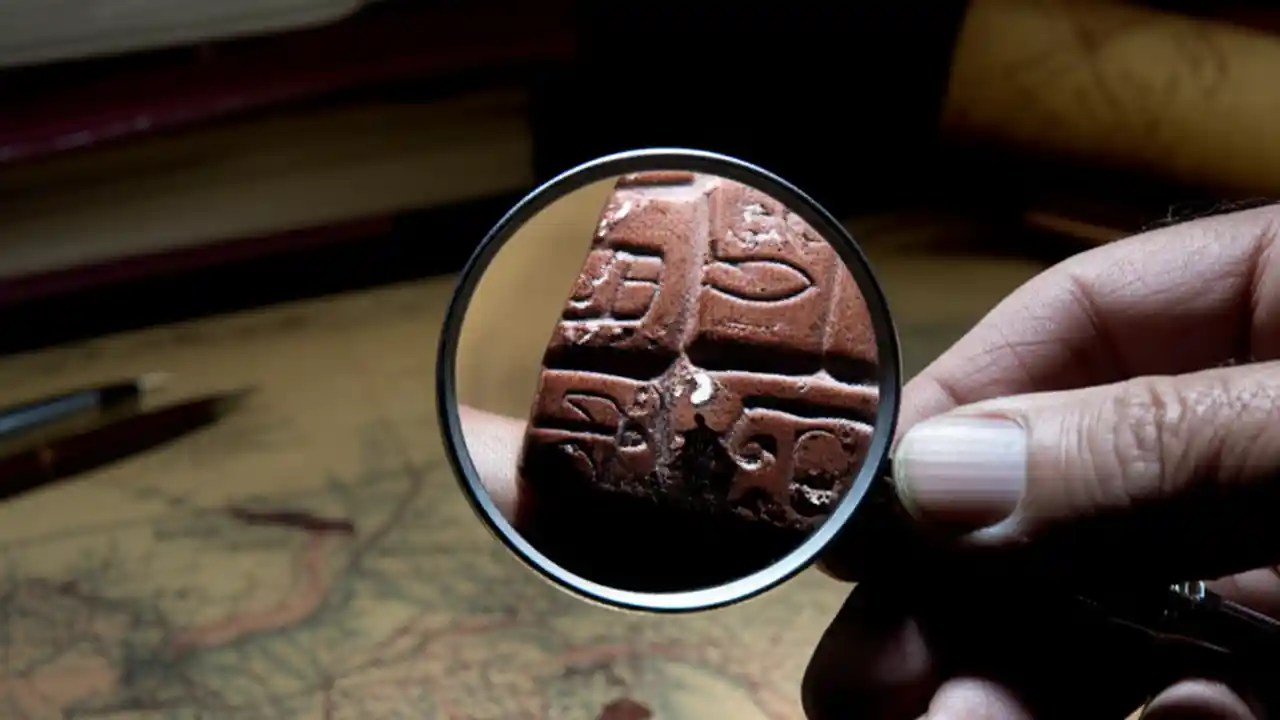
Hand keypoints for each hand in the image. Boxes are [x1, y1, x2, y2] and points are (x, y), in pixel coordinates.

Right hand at [803, 206, 1279, 718]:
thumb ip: (1150, 444)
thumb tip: (933, 480)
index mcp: (1276, 297)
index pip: (1075, 321)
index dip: (954, 410)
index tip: (860, 511)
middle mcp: (1253, 419)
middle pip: (1070, 488)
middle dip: (963, 586)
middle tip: (870, 674)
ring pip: (1125, 604)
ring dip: (1024, 676)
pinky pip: (1224, 682)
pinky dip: (1173, 718)